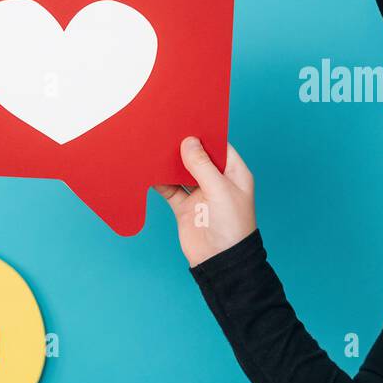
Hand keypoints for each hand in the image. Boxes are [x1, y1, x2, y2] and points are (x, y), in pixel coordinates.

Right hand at [152, 137, 257, 268]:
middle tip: (165, 129)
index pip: (219, 146)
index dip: (204, 134)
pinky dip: (160, 181)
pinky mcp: (185, 207)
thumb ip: (202, 166)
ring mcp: (200, 194)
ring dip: (170, 163)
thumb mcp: (219, 190)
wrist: (220, 262)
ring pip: (182, 172)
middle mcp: (217, 181)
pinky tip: (148, 170)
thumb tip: (188, 141)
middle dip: (183, 146)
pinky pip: (170, 189)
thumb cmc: (231, 226)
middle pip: (198, 157)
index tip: (187, 119)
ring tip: (154, 145)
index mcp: (234, 173)